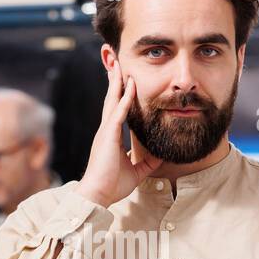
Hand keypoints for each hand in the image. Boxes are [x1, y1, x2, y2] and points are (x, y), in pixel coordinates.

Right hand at [76, 59, 161, 207]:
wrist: (98, 195)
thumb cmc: (112, 185)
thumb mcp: (137, 171)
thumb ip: (147, 161)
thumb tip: (161, 154)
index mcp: (111, 136)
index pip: (117, 109)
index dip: (121, 94)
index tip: (125, 79)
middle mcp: (106, 130)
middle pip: (111, 99)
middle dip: (115, 81)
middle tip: (117, 63)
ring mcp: (105, 131)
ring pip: (112, 100)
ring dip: (117, 82)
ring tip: (120, 65)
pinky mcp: (108, 136)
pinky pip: (117, 113)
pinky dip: (124, 98)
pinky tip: (130, 86)